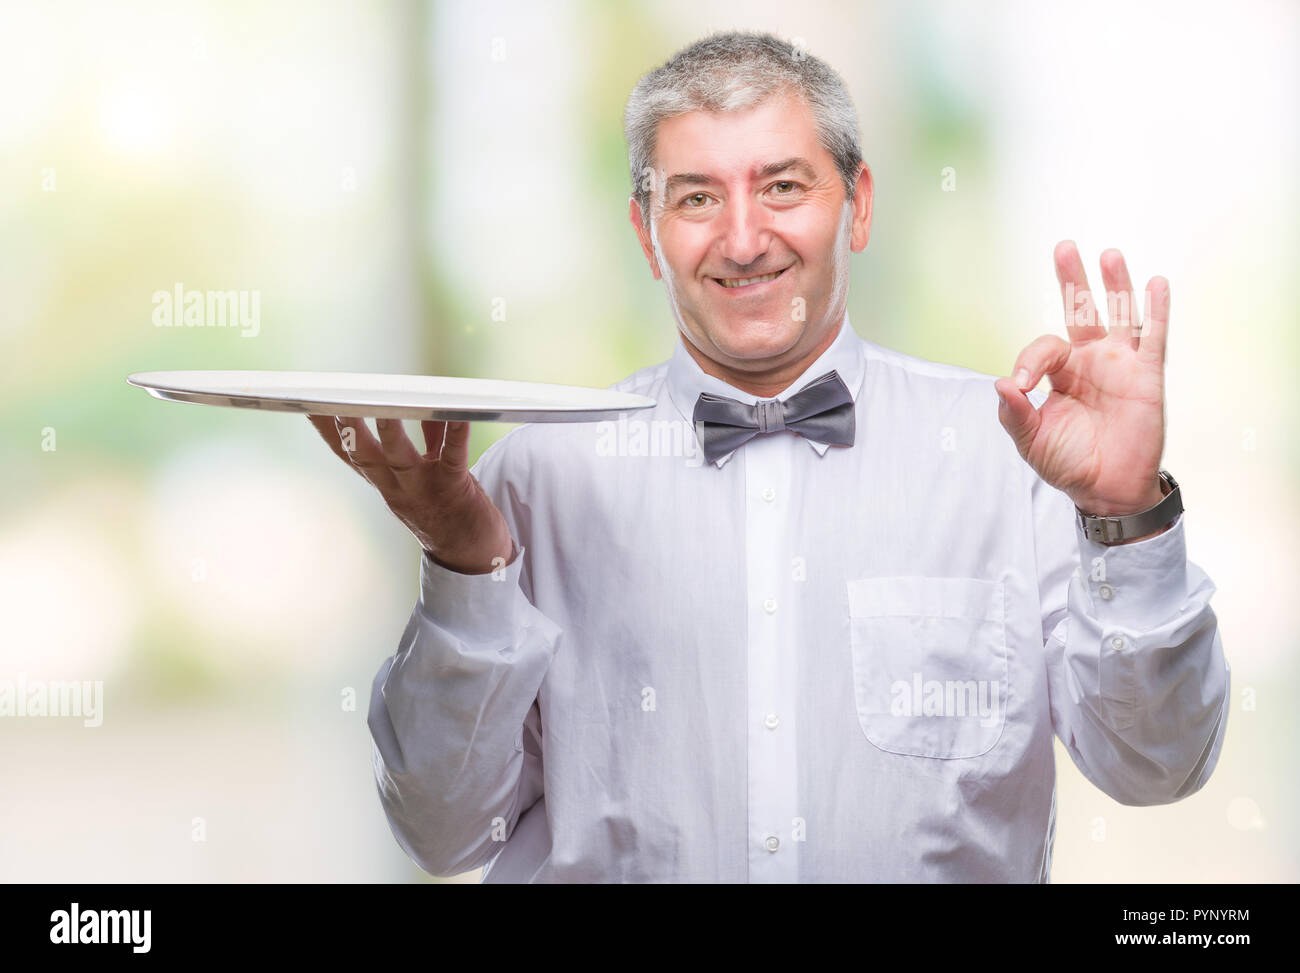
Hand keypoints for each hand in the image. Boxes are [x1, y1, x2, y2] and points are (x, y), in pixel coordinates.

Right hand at [307, 415, 514, 574]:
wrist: (473, 554)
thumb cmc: (449, 507)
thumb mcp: (428, 473)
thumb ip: (428, 438)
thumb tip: (425, 405)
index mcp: (385, 481)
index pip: (347, 453)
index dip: (326, 430)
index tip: (307, 403)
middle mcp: (397, 487)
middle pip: (364, 457)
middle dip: (348, 431)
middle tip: (335, 405)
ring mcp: (424, 489)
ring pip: (401, 460)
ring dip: (391, 435)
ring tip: (384, 410)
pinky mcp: (455, 487)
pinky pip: (453, 458)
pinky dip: (456, 436)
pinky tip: (459, 416)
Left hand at [995, 240, 1167, 517]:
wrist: (1105, 490)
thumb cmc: (1068, 463)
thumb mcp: (1031, 441)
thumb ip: (1015, 414)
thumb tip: (1001, 383)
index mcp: (1061, 373)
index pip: (1044, 347)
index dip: (1029, 362)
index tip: (1021, 388)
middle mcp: (1091, 361)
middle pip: (1081, 311)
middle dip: (1071, 280)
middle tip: (1063, 247)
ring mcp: (1121, 365)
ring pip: (1118, 315)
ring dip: (1114, 284)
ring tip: (1108, 254)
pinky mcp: (1147, 376)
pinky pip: (1153, 338)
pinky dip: (1155, 311)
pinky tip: (1156, 283)